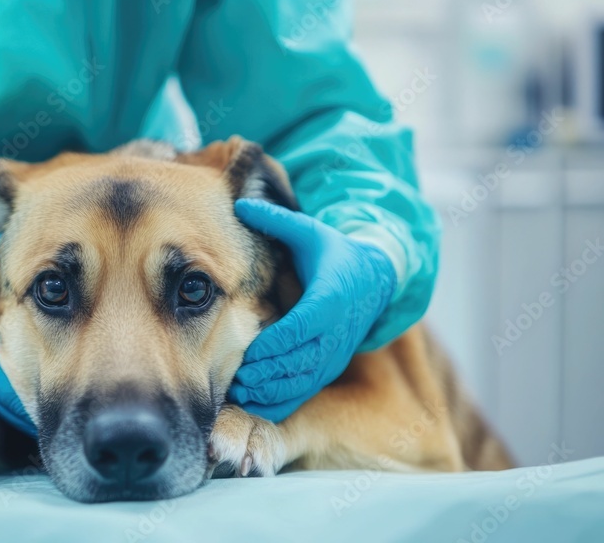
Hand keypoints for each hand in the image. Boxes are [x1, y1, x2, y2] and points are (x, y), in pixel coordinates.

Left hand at [229, 199, 396, 421]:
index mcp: (328, 299)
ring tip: (238, 390)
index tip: (248, 353)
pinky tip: (251, 404)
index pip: (301, 328)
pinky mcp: (328, 369)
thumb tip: (241, 204)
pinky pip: (303, 394)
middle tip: (233, 377)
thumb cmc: (333, 254)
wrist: (374, 281)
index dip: (274, 345)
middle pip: (299, 362)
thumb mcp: (309, 231)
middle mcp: (334, 333)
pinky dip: (278, 404)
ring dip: (269, 391)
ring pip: (301, 383)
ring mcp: (333, 355)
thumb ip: (276, 220)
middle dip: (265, 373)